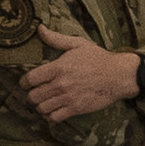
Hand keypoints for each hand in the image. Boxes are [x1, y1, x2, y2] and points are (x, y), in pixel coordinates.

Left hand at [23, 27, 142, 119]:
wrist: (120, 75)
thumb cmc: (99, 58)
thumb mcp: (77, 44)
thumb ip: (56, 38)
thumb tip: (39, 28)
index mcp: (58, 67)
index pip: (30, 79)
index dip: (24, 82)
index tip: (27, 83)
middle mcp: (61, 84)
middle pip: (33, 96)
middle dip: (32, 95)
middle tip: (36, 94)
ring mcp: (69, 97)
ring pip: (42, 108)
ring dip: (41, 106)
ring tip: (44, 103)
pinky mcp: (77, 108)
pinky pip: (55, 117)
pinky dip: (51, 116)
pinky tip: (53, 111)